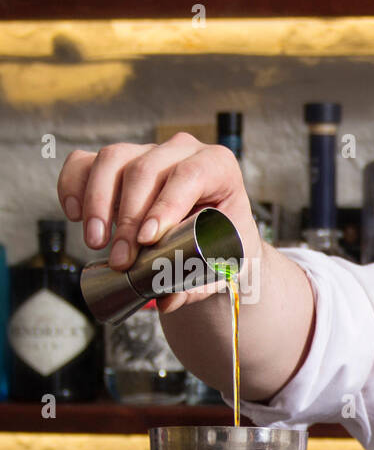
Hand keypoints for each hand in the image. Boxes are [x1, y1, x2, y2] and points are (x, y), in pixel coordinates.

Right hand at [56, 133, 262, 312]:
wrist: (211, 234)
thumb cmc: (222, 243)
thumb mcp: (223, 262)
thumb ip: (201, 282)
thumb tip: (167, 300)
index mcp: (218, 166)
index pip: (189, 175)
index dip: (166, 205)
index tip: (148, 239)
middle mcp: (182, 150)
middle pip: (146, 170)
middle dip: (129, 218)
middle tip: (121, 259)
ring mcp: (146, 151)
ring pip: (112, 160)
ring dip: (98, 202)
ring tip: (96, 243)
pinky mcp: (116, 160)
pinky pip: (85, 162)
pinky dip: (73, 185)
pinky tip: (74, 215)